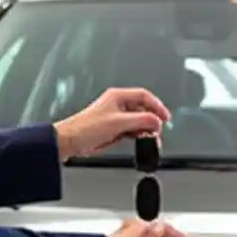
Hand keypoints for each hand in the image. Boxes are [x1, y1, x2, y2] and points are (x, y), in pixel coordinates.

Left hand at [55, 88, 170, 159]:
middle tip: (158, 129)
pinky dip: (139, 134)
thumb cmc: (86, 127)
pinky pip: (132, 129)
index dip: (157, 105)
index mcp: (118, 96)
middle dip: (153, 119)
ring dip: (146, 128)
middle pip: (143, 108)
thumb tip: (157, 122)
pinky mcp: (115, 128)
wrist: (71, 141)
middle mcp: (118, 104)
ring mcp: (117, 117)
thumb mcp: (119, 122)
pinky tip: (141, 139)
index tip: (165, 117)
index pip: (144, 96)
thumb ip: (141, 121)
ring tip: (151, 136)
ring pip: (139, 120)